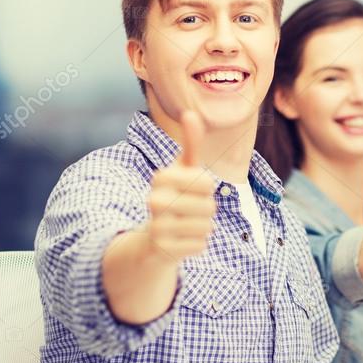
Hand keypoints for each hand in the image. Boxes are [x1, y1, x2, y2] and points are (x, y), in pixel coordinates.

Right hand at [144, 111, 216, 263]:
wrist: (153, 237)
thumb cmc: (175, 196)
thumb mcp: (183, 170)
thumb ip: (190, 144)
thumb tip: (191, 112)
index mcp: (162, 178)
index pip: (207, 182)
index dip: (208, 188)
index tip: (195, 188)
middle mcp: (155, 200)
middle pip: (209, 206)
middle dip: (207, 210)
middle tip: (191, 210)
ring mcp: (157, 225)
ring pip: (207, 227)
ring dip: (204, 227)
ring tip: (188, 224)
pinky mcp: (162, 249)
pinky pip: (200, 245)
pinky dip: (198, 244)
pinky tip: (183, 240)